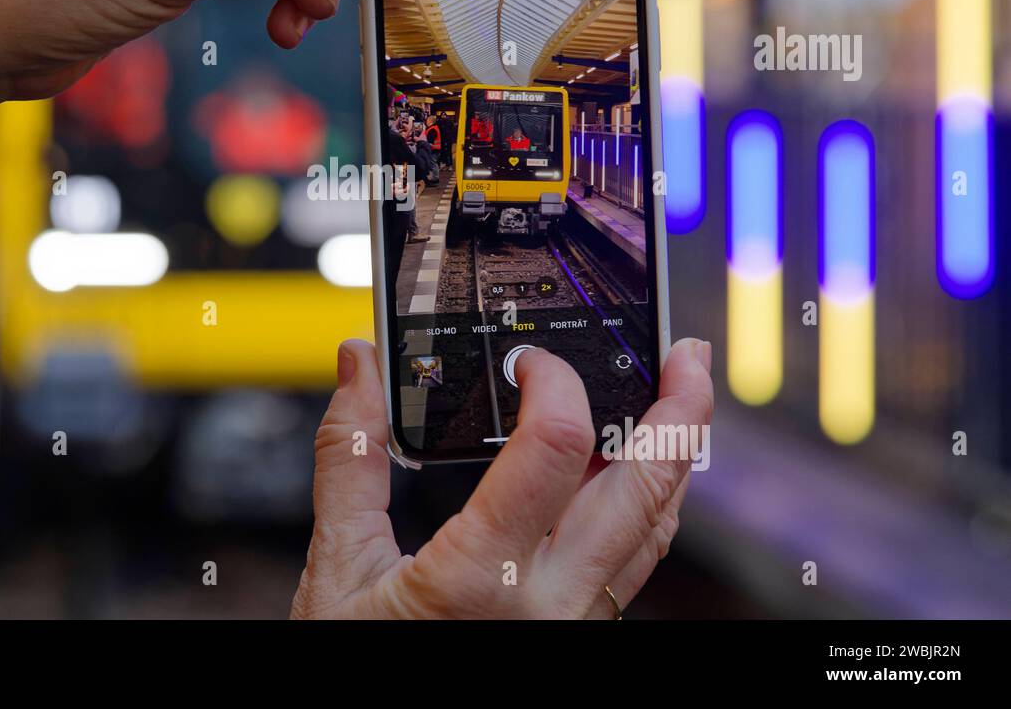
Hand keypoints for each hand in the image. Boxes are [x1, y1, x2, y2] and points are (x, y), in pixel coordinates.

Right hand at [291, 338, 712, 618]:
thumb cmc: (355, 666)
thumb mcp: (336, 569)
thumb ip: (349, 459)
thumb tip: (358, 370)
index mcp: (480, 580)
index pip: (555, 450)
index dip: (554, 383)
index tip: (530, 359)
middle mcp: (548, 607)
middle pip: (646, 491)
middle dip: (679, 412)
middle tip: (684, 354)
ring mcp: (573, 627)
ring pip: (652, 530)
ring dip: (671, 458)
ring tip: (674, 401)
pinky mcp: (577, 634)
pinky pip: (631, 562)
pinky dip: (640, 505)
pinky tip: (624, 474)